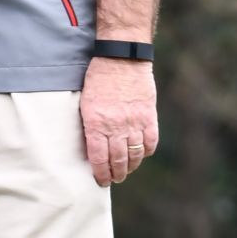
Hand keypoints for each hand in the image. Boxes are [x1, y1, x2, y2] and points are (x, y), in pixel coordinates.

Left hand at [80, 55, 157, 186]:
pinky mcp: (149, 116)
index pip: (99, 158)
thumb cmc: (98, 77)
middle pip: (118, 161)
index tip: (100, 180)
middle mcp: (116, 126)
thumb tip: (92, 146)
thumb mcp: (85, 101)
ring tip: (126, 171)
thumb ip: (90, 124)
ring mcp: (135, 123)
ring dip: (131, 167)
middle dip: (115, 175)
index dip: (100, 173)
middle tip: (113, 179)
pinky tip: (140, 154)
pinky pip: (150, 143)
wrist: (121, 57)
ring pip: (135, 155)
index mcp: (96, 122)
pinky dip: (146, 152)